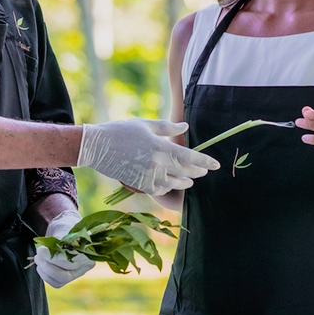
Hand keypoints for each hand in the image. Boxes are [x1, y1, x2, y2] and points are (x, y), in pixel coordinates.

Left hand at [34, 211, 93, 287]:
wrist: (65, 231)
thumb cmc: (66, 228)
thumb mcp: (64, 229)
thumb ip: (61, 239)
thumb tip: (52, 249)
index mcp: (88, 250)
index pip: (75, 259)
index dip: (58, 257)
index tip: (43, 250)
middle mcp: (86, 264)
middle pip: (68, 271)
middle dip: (49, 263)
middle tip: (38, 253)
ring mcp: (77, 273)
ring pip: (62, 279)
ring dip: (46, 270)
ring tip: (38, 259)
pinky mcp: (68, 278)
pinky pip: (56, 283)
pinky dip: (45, 276)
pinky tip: (40, 267)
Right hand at [77, 119, 219, 194]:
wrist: (97, 147)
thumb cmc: (121, 131)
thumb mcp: (146, 124)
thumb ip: (168, 127)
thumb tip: (186, 127)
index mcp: (161, 147)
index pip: (191, 157)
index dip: (206, 162)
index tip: (216, 164)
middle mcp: (158, 164)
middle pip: (187, 172)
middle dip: (198, 171)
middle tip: (204, 170)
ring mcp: (149, 177)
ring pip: (175, 183)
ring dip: (185, 181)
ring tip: (189, 178)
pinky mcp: (141, 185)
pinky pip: (160, 189)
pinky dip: (168, 186)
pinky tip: (170, 183)